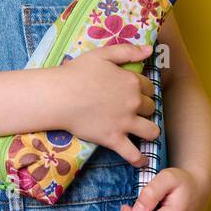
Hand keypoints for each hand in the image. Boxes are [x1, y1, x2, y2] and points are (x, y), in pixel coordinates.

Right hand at [56, 42, 158, 167]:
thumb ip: (127, 51)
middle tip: (134, 110)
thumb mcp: (102, 54)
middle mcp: (133, 103)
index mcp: (132, 82)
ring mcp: (125, 122)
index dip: (144, 90)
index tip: (136, 93)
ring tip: (143, 133)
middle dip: (145, 109)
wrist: (59, 96)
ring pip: (151, 131)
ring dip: (150, 132)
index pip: (149, 87)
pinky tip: (141, 160)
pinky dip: (140, 159)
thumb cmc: (77, 73)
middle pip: (151, 108)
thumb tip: (149, 49)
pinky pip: (133, 154)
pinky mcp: (114, 139)